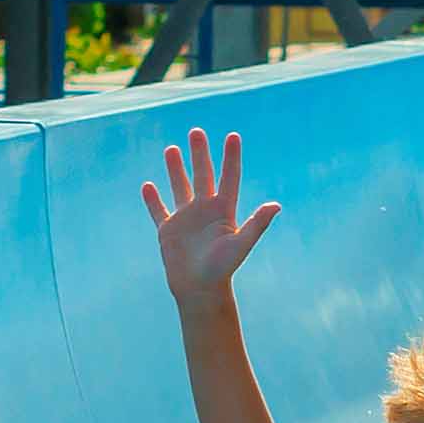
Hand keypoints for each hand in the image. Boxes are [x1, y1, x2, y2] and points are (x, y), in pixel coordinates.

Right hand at [144, 128, 279, 311]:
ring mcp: (186, 219)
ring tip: (171, 149)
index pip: (228, 177)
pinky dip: (152, 199)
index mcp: (224, 210)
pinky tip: (147, 185)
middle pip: (202, 175)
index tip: (233, 136)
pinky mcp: (168, 231)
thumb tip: (276, 205)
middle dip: (199, 153)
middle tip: (196, 131)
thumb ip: (257, 224)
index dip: (231, 157)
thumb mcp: (241, 245)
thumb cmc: (223, 269)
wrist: (200, 290)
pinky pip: (159, 211)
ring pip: (180, 187)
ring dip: (175, 169)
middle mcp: (205, 210)